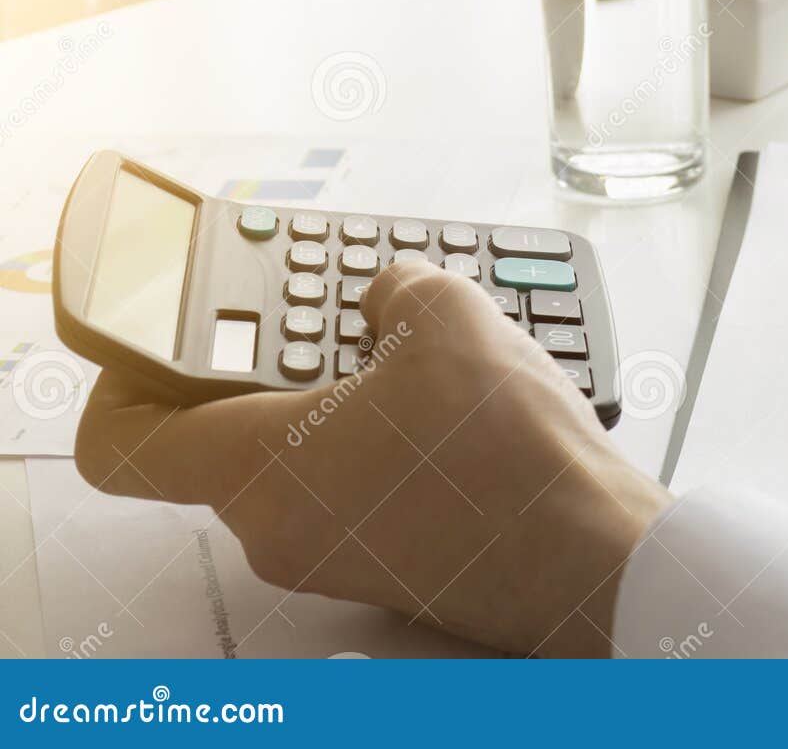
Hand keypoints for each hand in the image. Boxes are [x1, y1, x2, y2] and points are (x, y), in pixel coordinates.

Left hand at [74, 262, 671, 657]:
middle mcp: (277, 530)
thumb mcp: (449, 319)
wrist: (592, 558)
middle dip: (270, 371)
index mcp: (257, 469)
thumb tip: (391, 298)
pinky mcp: (388, 571)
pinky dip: (380, 448)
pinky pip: (353, 497)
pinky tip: (449, 409)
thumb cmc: (507, 457)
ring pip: (297, 468)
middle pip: (221, 442)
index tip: (169, 339)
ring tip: (414, 358)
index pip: (120, 442)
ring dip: (338, 407)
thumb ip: (396, 289)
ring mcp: (333, 560)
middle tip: (330, 321)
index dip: (127, 381)